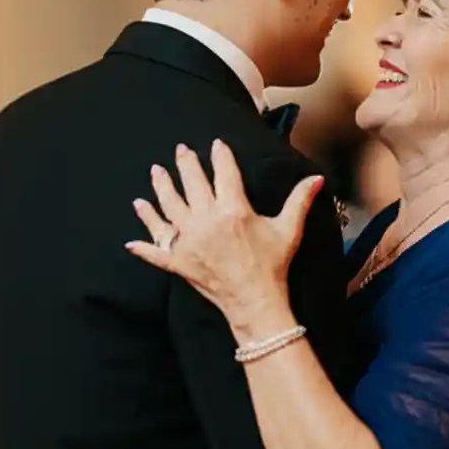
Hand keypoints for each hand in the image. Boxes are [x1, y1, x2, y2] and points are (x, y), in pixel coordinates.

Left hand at [125, 140, 324, 334]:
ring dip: (160, 189)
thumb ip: (300, 201)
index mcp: (232, 210)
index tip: (216, 144)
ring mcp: (188, 241)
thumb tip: (317, 178)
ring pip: (168, 208)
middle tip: (181, 150)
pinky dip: (142, 244)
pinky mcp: (178, 262)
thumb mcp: (289, 231)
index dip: (220, 156)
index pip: (224, 174)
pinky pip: (155, 250)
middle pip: (191, 184)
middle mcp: (205, 221)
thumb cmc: (273, 266)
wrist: (255, 303)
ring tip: (155, 172)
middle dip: (186, 164)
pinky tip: (131, 238)